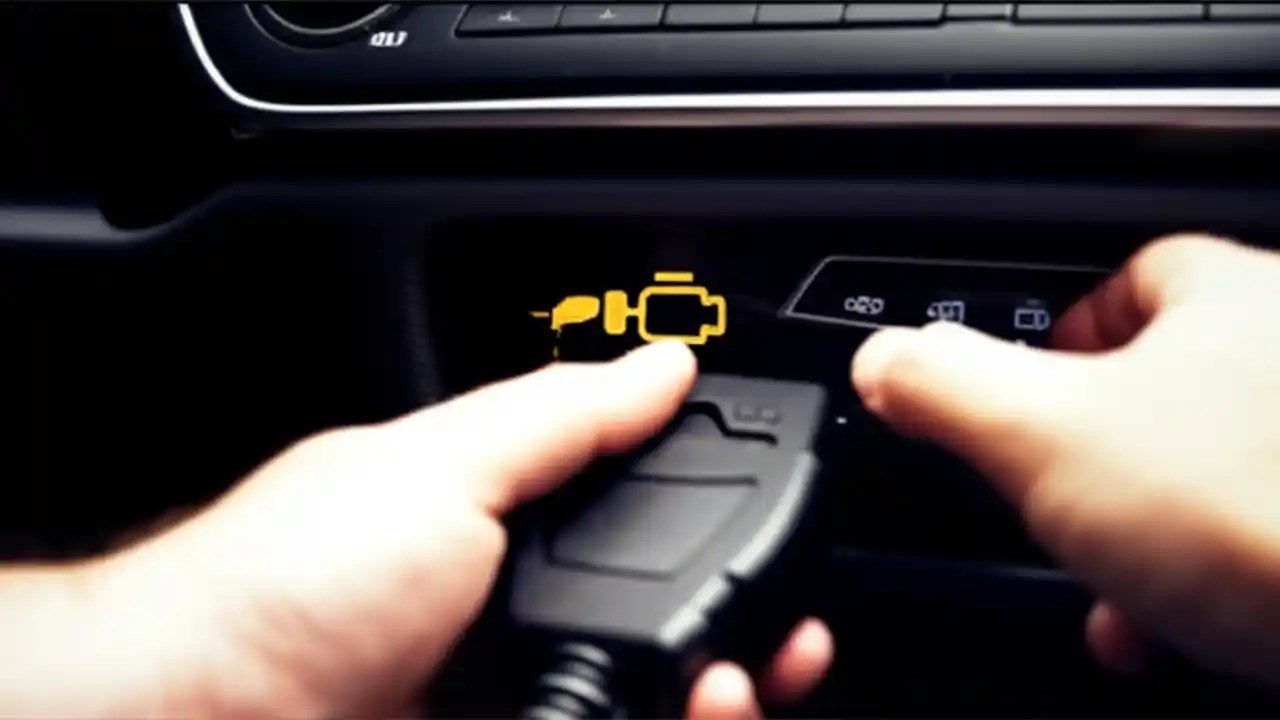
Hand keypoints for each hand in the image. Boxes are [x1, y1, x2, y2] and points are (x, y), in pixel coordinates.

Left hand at [6, 341, 829, 716]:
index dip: (720, 534)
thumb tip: (663, 361)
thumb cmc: (287, 579)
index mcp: (506, 527)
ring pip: (649, 698)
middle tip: (778, 644)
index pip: (645, 523)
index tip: (774, 552)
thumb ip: (560, 417)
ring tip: (735, 688)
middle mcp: (516, 616)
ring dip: (714, 696)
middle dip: (738, 636)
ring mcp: (514, 692)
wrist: (206, 718)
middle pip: (663, 627)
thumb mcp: (440, 468)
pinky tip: (694, 715)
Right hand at [852, 235, 1279, 684]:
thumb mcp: (1041, 436)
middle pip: (1175, 380)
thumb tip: (884, 359)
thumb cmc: (1249, 515)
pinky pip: (1265, 523)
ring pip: (1221, 462)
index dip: (1063, 329)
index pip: (1135, 275)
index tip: (1027, 386)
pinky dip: (1217, 567)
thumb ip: (945, 385)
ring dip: (1155, 521)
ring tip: (1116, 582)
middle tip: (1062, 498)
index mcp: (1231, 300)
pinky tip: (1185, 622)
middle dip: (1103, 450)